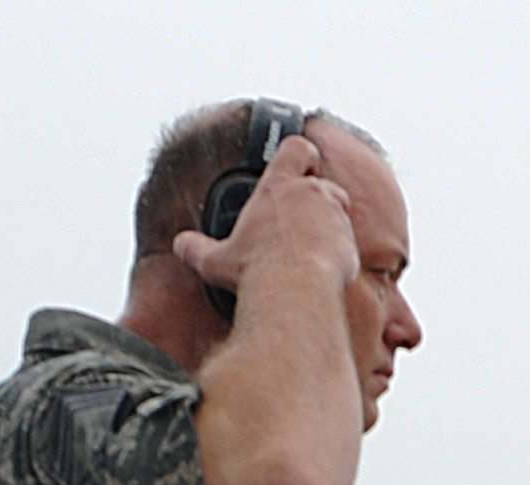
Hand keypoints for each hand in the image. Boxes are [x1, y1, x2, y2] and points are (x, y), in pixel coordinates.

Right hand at [174, 134, 359, 301]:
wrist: (294, 292)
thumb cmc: (258, 271)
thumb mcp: (218, 261)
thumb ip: (198, 250)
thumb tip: (180, 247)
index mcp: (279, 186)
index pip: (297, 148)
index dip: (302, 155)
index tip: (300, 167)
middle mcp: (311, 194)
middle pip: (324, 182)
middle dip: (318, 199)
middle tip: (304, 223)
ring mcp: (334, 217)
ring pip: (340, 210)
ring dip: (331, 225)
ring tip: (314, 250)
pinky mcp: (349, 243)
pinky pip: (349, 243)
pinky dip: (340, 253)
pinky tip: (325, 271)